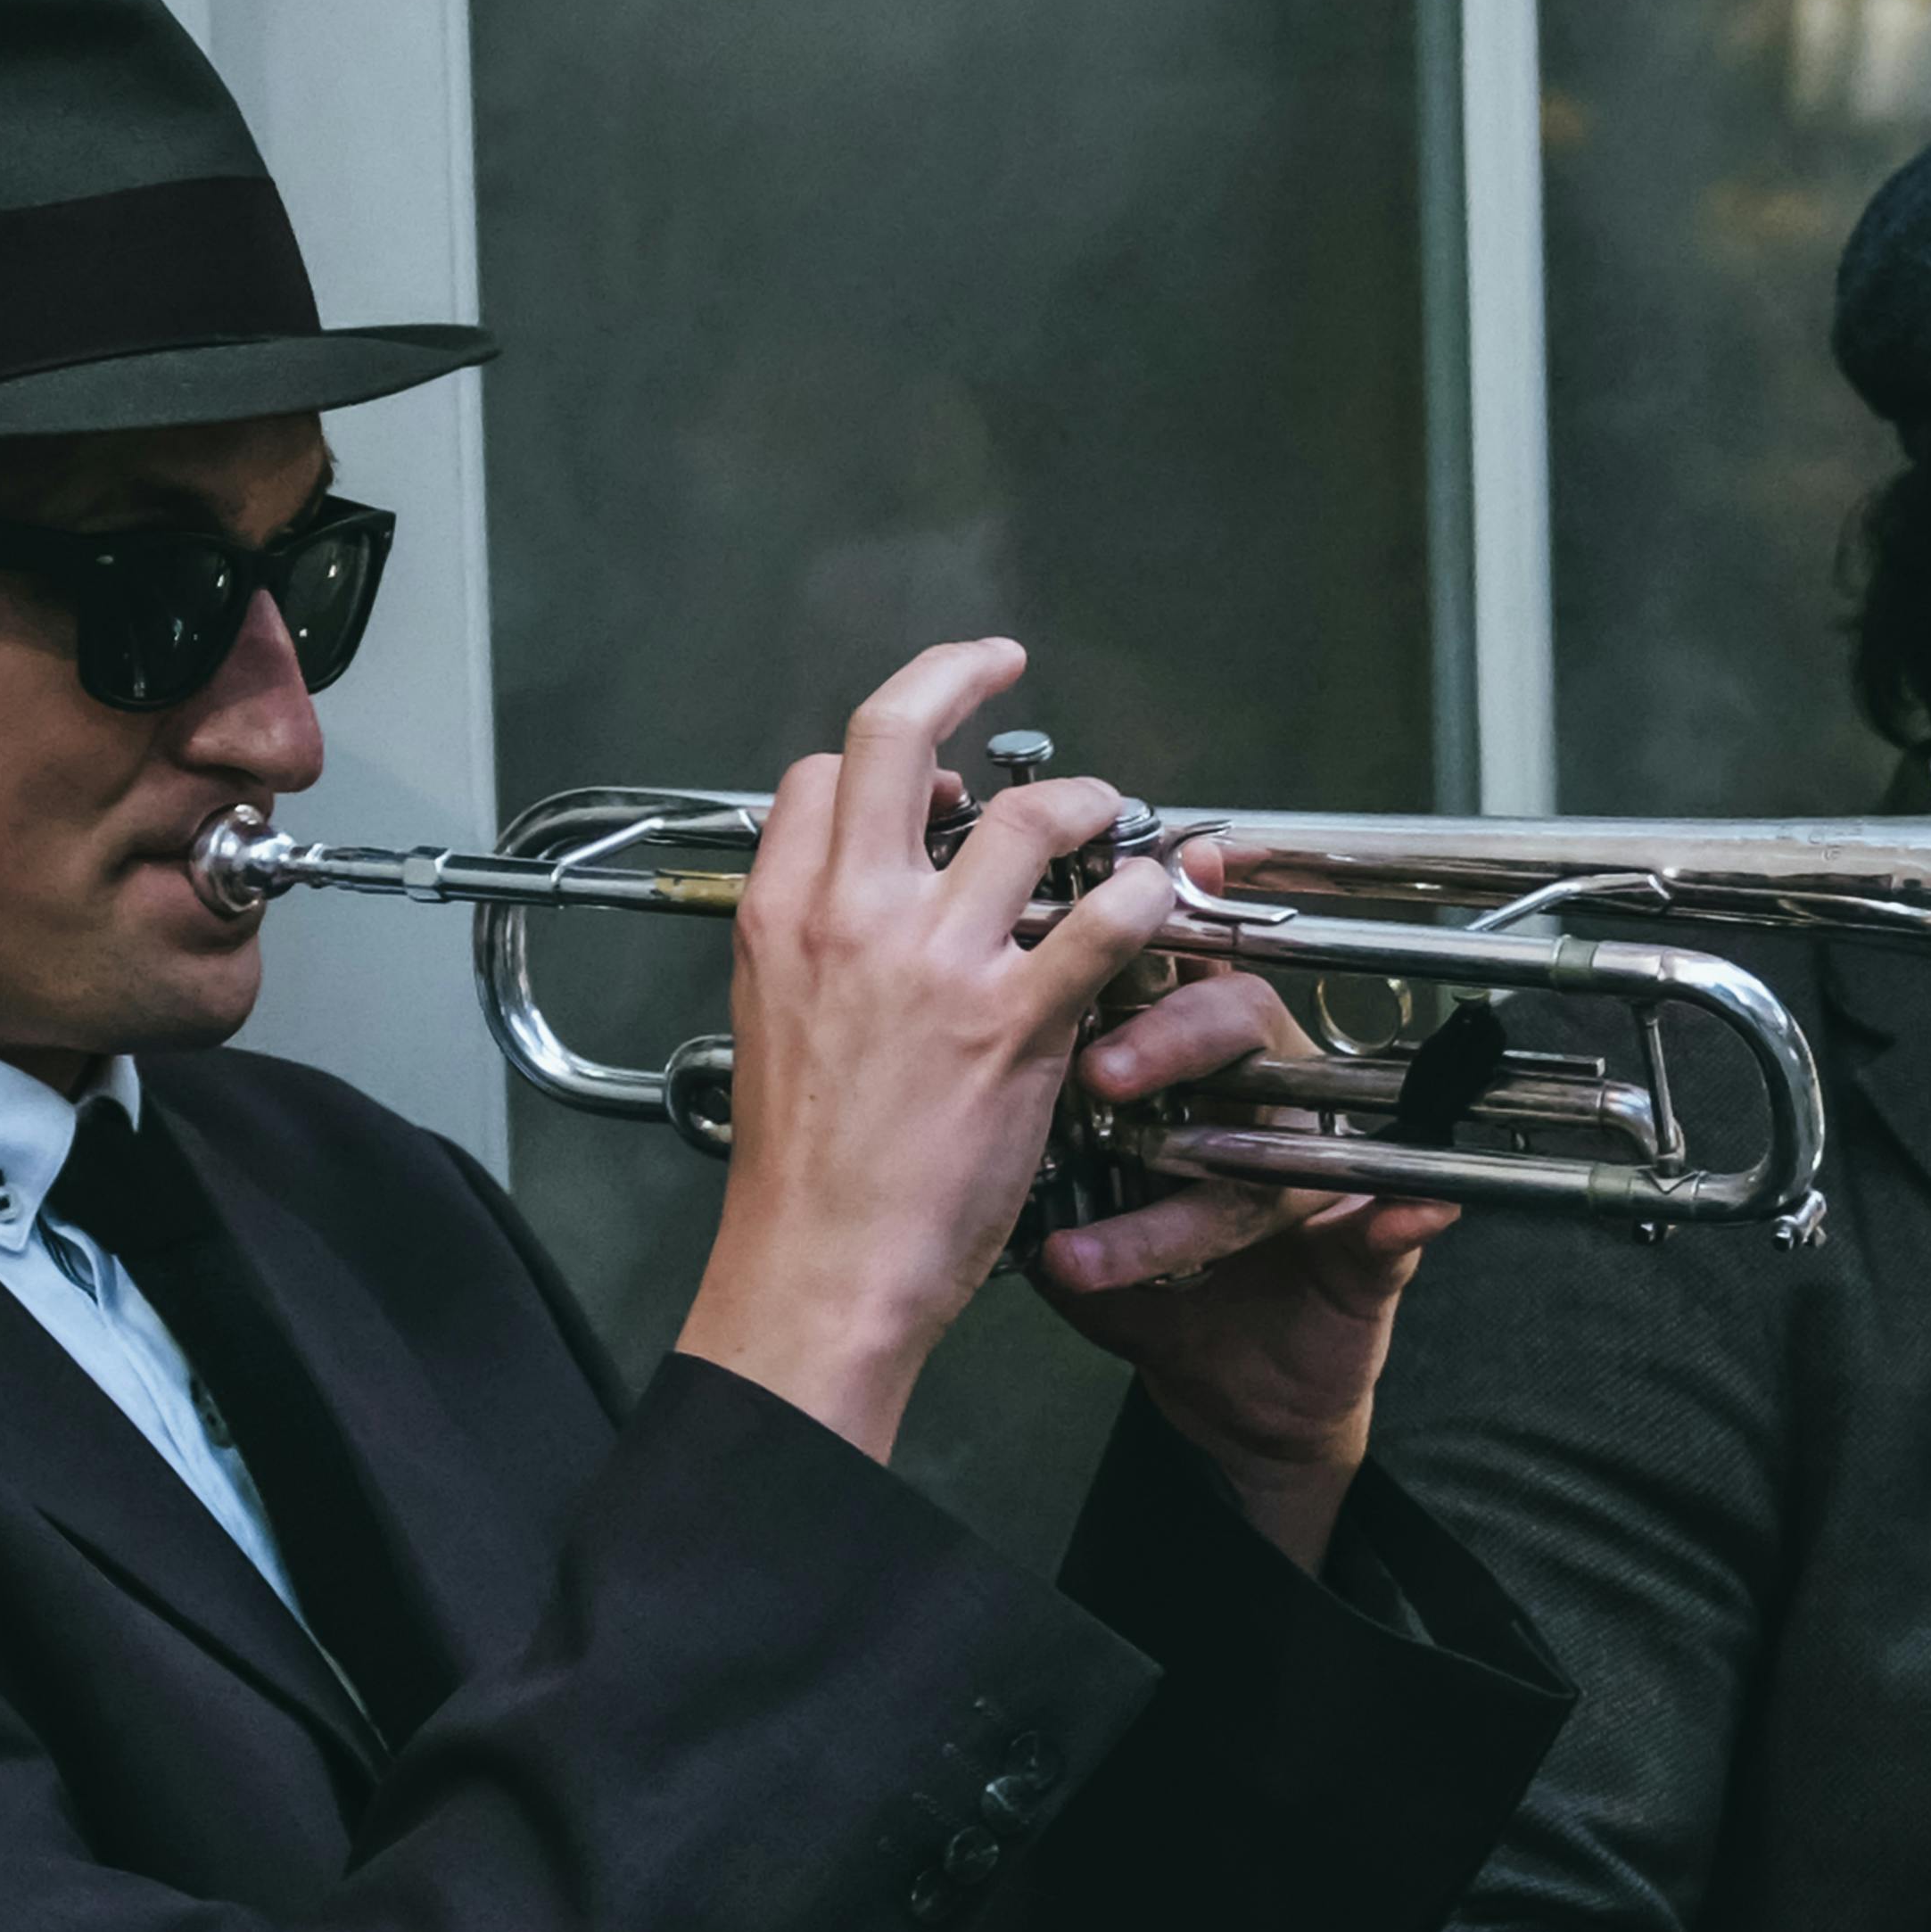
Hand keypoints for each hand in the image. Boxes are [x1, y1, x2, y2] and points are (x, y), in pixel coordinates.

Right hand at [672, 641, 1174, 1460]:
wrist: (818, 1271)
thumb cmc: (804, 1178)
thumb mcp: (776, 1029)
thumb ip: (818, 950)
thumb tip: (872, 899)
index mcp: (782, 920)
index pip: (823, 775)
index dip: (884, 754)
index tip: (929, 769)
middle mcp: (851, 919)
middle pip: (896, 735)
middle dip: (955, 675)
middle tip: (1000, 660)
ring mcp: (934, 965)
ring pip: (1022, 814)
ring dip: (1079, 798)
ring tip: (1107, 814)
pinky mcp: (1010, 1025)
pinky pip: (1100, 922)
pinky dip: (1141, 896)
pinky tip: (1154, 899)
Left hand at [1031, 957, 1455, 1571]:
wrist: (1227, 1397)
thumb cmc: (1156, 1295)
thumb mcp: (1075, 1228)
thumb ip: (1030, 1167)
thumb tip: (957, 1111)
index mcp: (1187, 1075)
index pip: (1169, 982)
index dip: (1153, 932)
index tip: (1117, 898)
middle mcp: (1259, 1099)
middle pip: (1234, 1022)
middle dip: (1168, 1037)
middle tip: (1099, 1072)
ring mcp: (1316, 1167)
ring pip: (1285, 1131)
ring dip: (1221, 1157)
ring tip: (1155, 1176)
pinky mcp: (1368, 1246)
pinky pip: (1393, 1223)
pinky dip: (1403, 1217)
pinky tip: (1408, 1209)